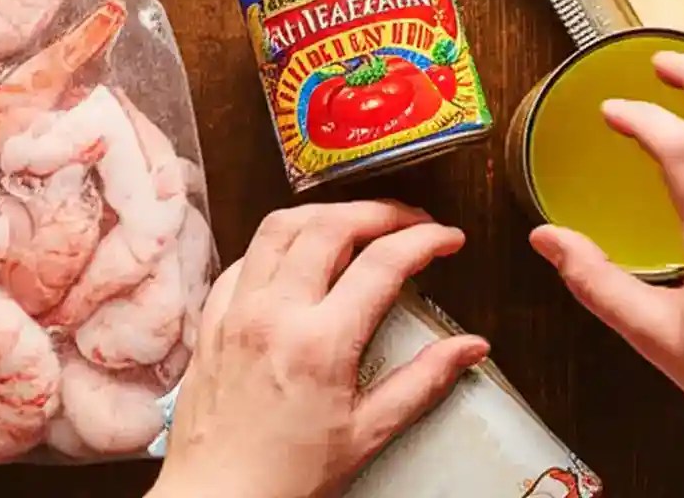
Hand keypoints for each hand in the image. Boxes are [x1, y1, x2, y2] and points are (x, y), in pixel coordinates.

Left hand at [150, 201, 488, 497]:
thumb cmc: (286, 479)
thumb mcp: (368, 434)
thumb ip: (423, 382)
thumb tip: (470, 348)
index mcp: (319, 344)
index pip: (382, 263)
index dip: (425, 240)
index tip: (447, 240)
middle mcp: (274, 315)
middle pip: (330, 226)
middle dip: (381, 212)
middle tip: (411, 221)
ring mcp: (237, 311)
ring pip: (280, 226)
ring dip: (326, 213)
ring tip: (358, 223)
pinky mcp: (213, 319)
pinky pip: (245, 257)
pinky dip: (279, 243)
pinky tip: (300, 255)